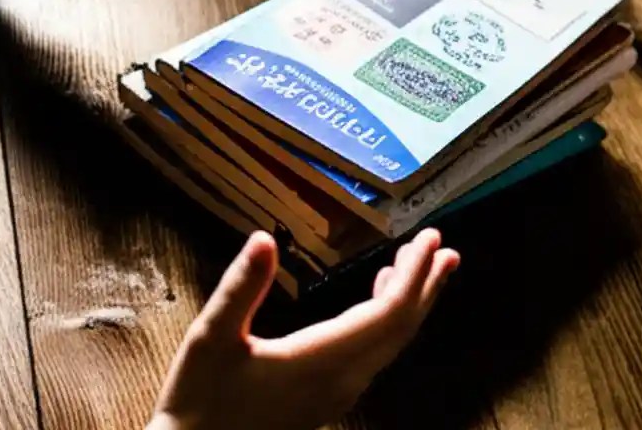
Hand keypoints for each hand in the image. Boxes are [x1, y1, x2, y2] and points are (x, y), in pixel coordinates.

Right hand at [149, 229, 459, 429]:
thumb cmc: (200, 403)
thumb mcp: (209, 340)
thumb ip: (240, 288)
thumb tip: (262, 240)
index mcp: (321, 361)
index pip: (388, 314)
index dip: (415, 274)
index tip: (430, 239)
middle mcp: (342, 381)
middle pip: (400, 329)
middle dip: (425, 284)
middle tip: (441, 246)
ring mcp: (338, 394)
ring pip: (390, 344)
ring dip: (409, 303)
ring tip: (421, 265)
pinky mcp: (328, 400)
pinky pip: (374, 355)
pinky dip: (386, 322)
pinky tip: (376, 302)